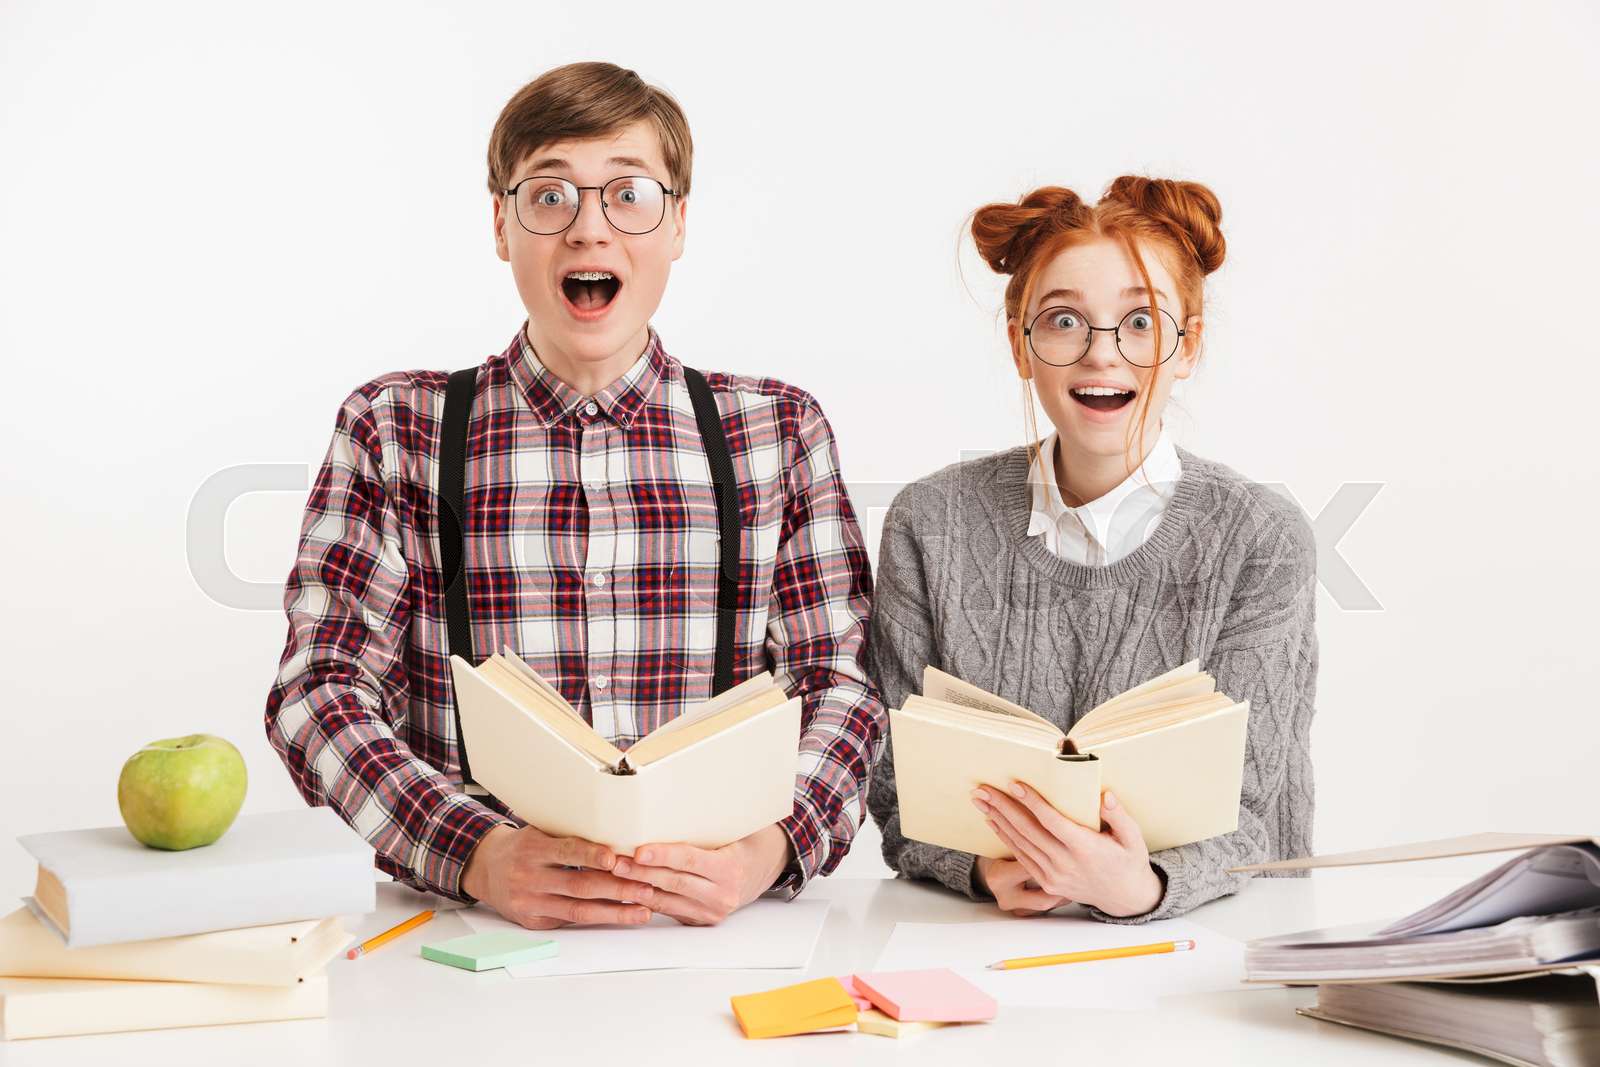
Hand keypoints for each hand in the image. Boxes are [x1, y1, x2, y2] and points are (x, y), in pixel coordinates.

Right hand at [461, 824, 657, 929]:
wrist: (486, 868)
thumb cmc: (525, 846)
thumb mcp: (539, 831)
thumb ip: (569, 832)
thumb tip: (615, 826)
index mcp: (532, 849)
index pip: (566, 852)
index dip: (591, 855)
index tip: (616, 859)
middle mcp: (529, 877)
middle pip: (579, 886)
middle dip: (618, 889)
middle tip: (647, 888)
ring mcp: (530, 902)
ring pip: (578, 910)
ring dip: (615, 911)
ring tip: (643, 910)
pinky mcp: (534, 921)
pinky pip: (570, 921)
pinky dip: (598, 918)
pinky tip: (621, 915)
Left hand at [612, 823, 793, 925]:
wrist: (763, 868)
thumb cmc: (742, 842)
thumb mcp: (731, 830)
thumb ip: (704, 825)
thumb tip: (670, 803)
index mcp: (730, 868)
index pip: (690, 860)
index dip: (663, 855)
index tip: (639, 851)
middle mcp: (722, 894)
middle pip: (673, 882)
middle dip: (641, 872)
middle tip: (616, 861)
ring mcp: (712, 912)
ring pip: (667, 900)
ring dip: (638, 888)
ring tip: (616, 875)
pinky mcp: (701, 921)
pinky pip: (669, 911)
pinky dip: (647, 900)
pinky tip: (630, 890)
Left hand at [973, 784, 1164, 917]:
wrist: (1125, 897)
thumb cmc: (1129, 861)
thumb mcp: (1133, 838)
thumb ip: (1119, 816)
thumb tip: (1105, 795)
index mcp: (1087, 849)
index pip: (1052, 822)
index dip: (1032, 803)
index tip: (1014, 784)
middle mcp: (1066, 864)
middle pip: (1028, 831)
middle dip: (1003, 807)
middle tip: (983, 788)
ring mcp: (1054, 875)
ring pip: (1020, 843)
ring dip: (998, 820)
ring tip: (980, 800)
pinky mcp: (1047, 882)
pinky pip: (1021, 857)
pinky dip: (1005, 838)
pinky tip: (993, 821)